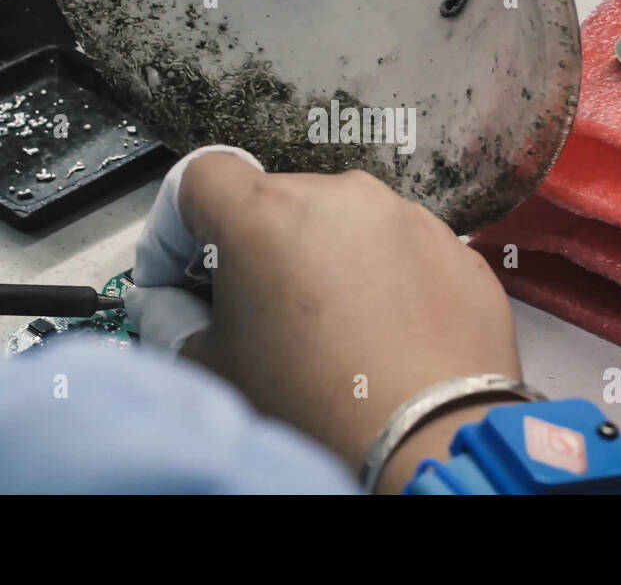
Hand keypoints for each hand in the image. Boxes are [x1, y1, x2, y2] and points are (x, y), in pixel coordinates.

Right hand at [178, 155, 521, 492]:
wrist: (428, 444)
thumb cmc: (317, 410)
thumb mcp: (215, 370)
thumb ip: (173, 320)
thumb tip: (167, 303)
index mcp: (265, 214)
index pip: (202, 175)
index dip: (180, 224)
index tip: (180, 271)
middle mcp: (340, 197)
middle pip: (276, 201)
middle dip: (257, 250)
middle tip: (257, 316)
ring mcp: (406, 218)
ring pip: (343, 224)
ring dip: (325, 262)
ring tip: (330, 335)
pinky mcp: (453, 250)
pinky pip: (401, 251)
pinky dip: (384, 281)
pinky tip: (381, 338)